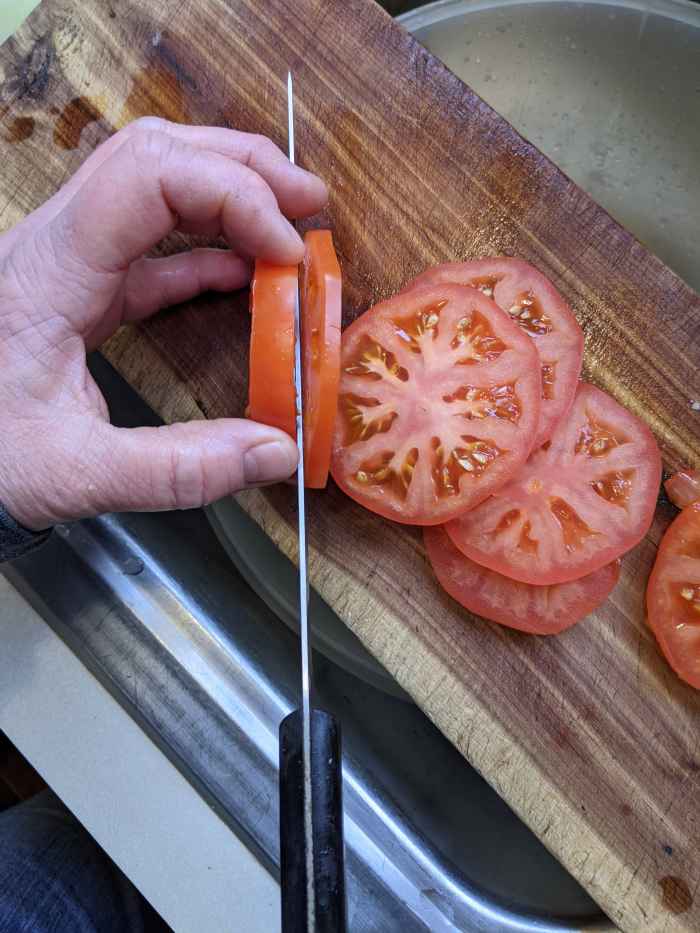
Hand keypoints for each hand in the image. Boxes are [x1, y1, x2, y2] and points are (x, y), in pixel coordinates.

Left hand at [0, 117, 326, 529]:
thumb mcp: (76, 474)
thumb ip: (180, 470)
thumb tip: (279, 453)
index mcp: (50, 270)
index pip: (149, 177)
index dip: (233, 195)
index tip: (287, 252)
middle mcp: (56, 243)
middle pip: (156, 155)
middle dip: (242, 169)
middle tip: (308, 203)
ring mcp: (67, 259)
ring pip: (154, 184)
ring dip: (228, 195)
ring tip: (288, 226)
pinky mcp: (79, 286)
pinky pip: (150, 245)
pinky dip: (206, 248)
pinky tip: (246, 272)